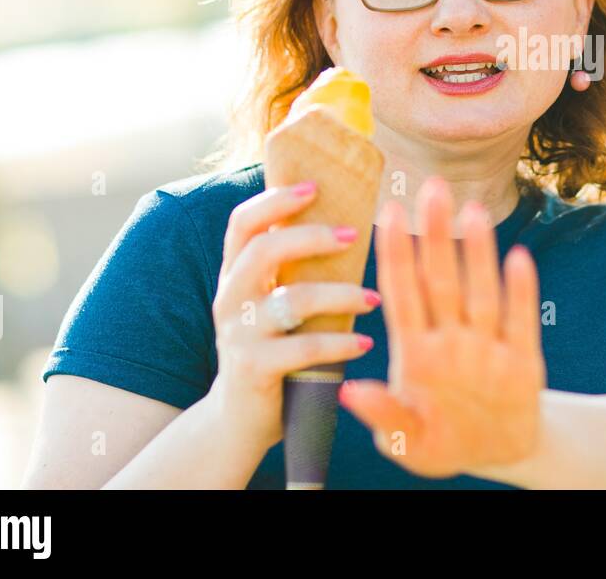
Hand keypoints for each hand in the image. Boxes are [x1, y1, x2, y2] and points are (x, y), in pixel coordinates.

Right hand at [208, 181, 378, 452]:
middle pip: (264, 250)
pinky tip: (365, 343)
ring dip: (341, 295)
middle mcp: (230, 299)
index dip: (275, 200)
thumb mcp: (274, 304)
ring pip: (292, 300)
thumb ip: (293, 271)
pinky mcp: (253, 368)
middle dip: (311, 237)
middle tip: (354, 235)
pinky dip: (340, 343)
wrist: (240, 419)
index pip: (242, 223)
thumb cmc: (273, 350)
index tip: (315, 186)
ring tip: (375, 299)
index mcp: (235, 275)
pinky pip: (303, 348)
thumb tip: (347, 223)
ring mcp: (238, 334)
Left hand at [338, 177, 545, 478]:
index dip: (395, 254)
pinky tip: (518, 258)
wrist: (496, 456)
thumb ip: (382, 415)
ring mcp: (487, 347)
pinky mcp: (523, 362)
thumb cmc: (439, 442)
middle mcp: (450, 340)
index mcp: (415, 352)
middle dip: (436, 235)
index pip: (402, 293)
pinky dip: (520, 292)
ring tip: (473, 210)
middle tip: (432, 186)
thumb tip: (348, 391)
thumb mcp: (404, 441)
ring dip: (478, 252)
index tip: (387, 211)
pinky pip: (520, 321)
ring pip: (480, 292)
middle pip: (440, 280)